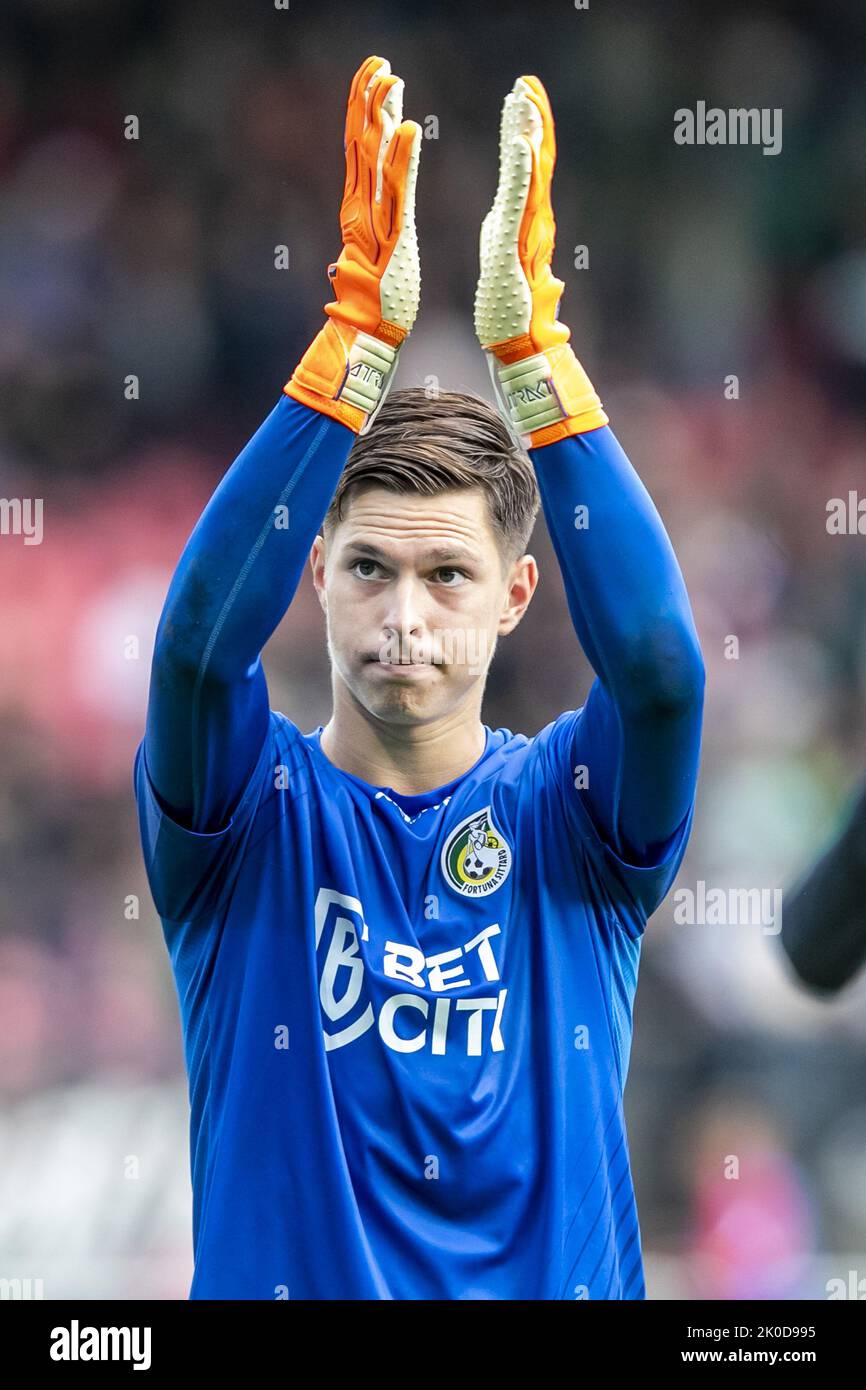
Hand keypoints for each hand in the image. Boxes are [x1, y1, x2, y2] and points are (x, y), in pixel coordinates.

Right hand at [285, 56, 421, 433]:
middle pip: (360, 144)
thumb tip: (359, 228)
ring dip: (380, 116)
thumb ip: (371, 235)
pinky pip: (395, 191)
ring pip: (373, 159)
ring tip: (390, 79)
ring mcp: (373, 222)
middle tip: (377, 62)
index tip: (375, 77)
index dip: (366, 113)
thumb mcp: (379, 257)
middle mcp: (362, 210)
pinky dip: (400, 158)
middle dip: (367, 101)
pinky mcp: (389, 237)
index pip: (362, 152)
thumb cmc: (378, 304)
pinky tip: (407, 127)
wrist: (368, 338)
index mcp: (362, 212)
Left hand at [474, 76, 606, 448]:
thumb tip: (509, 217)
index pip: (527, 168)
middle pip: (537, 161)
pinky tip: (524, 143)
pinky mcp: (517, 246)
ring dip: (530, 133)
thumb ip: (508, 234)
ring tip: (525, 97)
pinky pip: (521, 202)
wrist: (518, 348)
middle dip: (533, 119)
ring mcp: (529, 233)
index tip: (520, 96)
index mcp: (524, 223)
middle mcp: (534, 222)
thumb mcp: (502, 260)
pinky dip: (523, 170)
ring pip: (533, 173)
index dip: (526, 131)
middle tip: (526, 81)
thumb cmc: (508, 312)